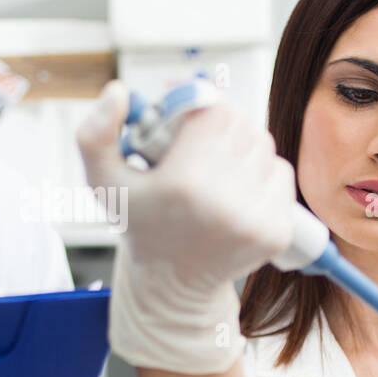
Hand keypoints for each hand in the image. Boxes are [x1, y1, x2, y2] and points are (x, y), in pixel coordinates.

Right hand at [75, 81, 295, 373]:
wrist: (172, 284)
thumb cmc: (140, 225)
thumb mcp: (102, 181)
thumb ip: (95, 133)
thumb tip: (118, 91)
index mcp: (183, 184)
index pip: (218, 111)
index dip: (201, 112)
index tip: (185, 129)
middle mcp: (224, 203)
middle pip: (244, 126)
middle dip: (222, 130)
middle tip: (199, 151)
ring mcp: (255, 220)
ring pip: (265, 148)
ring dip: (243, 152)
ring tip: (215, 176)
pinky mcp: (276, 232)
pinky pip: (282, 175)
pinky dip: (262, 177)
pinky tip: (236, 195)